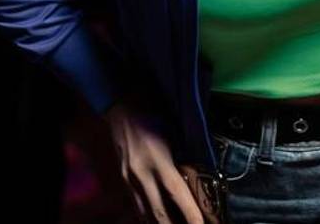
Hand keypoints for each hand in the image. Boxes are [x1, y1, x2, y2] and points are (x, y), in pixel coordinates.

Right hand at [105, 105, 201, 223]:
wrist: (119, 107)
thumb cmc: (152, 114)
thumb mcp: (173, 133)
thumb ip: (183, 158)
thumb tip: (199, 181)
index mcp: (157, 158)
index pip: (176, 192)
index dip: (190, 213)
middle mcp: (141, 173)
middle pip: (158, 212)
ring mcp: (129, 179)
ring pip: (145, 213)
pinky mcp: (123, 180)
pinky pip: (137, 205)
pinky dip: (148, 216)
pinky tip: (158, 220)